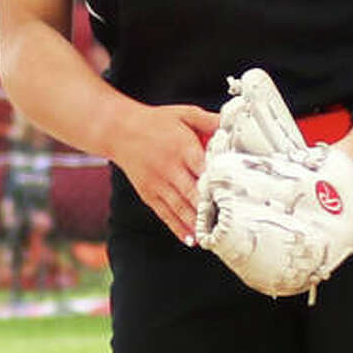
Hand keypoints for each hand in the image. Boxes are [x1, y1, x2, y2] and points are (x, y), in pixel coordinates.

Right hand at [111, 103, 219, 242]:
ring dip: (195, 223)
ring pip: (179, 207)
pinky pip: (164, 213)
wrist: (120, 130)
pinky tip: (189, 238)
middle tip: (226, 222)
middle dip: (208, 209)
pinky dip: (177, 227)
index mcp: (182, 146)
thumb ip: (208, 120)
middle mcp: (169, 167)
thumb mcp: (184, 113)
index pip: (202, 168)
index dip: (216, 182)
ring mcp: (158, 183)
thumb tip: (230, 125)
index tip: (232, 194)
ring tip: (211, 237)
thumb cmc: (155, 122)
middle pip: (192, 192)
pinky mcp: (148, 193)